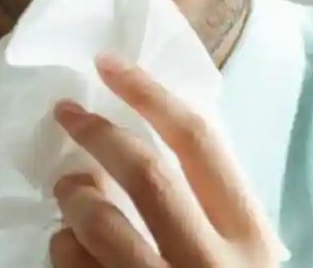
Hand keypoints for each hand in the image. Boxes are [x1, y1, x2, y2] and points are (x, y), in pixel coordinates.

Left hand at [49, 54, 283, 266]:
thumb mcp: (238, 258)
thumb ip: (205, 207)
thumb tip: (130, 144)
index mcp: (251, 239)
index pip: (199, 142)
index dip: (149, 93)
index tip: (108, 64)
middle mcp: (214, 267)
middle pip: (144, 173)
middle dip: (97, 135)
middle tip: (66, 115)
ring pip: (98, 224)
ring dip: (72, 199)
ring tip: (69, 194)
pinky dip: (61, 252)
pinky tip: (67, 250)